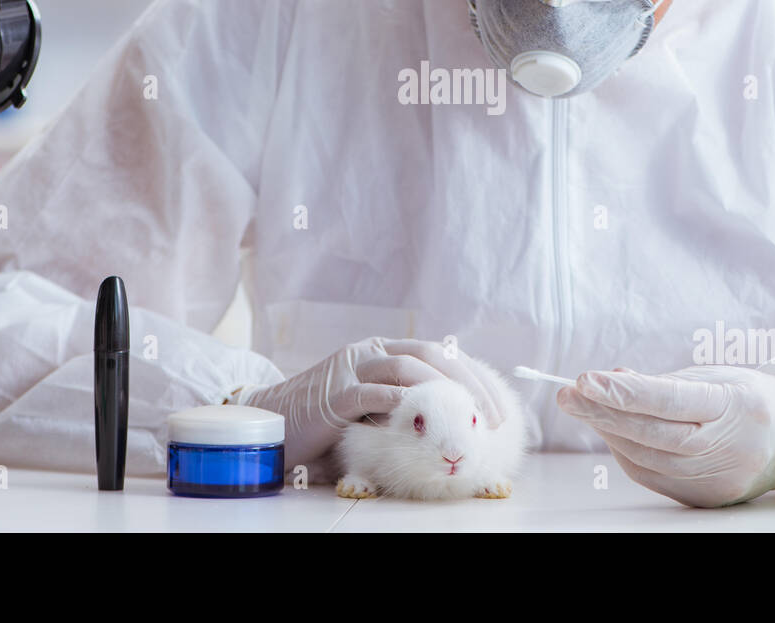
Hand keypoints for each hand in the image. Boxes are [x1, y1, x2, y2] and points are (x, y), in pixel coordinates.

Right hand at [238, 337, 505, 471]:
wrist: (273, 421)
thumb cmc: (328, 420)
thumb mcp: (374, 408)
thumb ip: (405, 404)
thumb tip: (458, 422)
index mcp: (383, 352)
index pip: (439, 354)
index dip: (474, 376)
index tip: (500, 406)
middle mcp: (370, 353)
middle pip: (429, 354)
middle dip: (468, 383)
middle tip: (493, 416)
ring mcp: (350, 370)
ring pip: (404, 367)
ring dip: (442, 392)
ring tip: (467, 418)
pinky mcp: (332, 395)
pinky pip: (369, 394)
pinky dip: (397, 401)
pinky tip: (420, 414)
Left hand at [556, 364, 774, 506]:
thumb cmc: (748, 397)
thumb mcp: (714, 376)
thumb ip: (662, 382)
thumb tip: (609, 382)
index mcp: (734, 405)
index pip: (669, 400)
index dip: (624, 392)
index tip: (585, 381)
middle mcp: (729, 447)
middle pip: (653, 434)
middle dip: (604, 413)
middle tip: (569, 395)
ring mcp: (719, 478)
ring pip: (647, 459)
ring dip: (610, 432)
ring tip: (587, 407)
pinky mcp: (707, 498)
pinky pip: (653, 476)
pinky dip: (628, 453)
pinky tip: (614, 433)